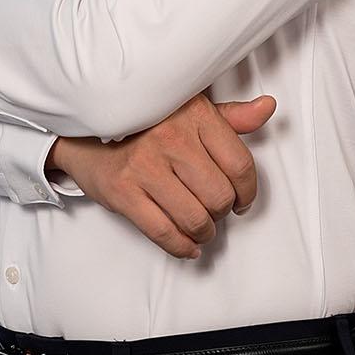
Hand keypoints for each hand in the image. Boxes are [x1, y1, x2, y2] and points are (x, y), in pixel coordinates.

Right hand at [44, 91, 275, 259]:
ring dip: (204, 232)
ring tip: (202, 228)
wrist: (87, 131)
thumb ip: (231, 117)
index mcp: (194, 115)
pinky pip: (164, 232)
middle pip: (219, 197)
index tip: (243, 200)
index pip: (239, 165)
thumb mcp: (190, 110)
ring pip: (195, 219)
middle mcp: (171, 138)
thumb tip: (267, 108)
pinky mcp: (124, 191)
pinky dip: (182, 247)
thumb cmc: (146, 123)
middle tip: (215, 211)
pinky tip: (187, 244)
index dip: (248, 192)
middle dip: (222, 212)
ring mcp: (145, 166)